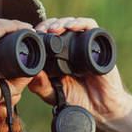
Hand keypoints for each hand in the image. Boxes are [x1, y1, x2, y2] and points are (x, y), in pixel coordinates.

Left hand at [27, 17, 131, 131]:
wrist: (102, 109)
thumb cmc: (78, 101)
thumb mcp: (53, 94)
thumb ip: (41, 85)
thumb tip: (28, 70)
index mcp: (58, 55)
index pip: (47, 35)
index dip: (39, 31)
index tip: (32, 34)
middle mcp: (71, 47)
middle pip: (59, 26)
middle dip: (48, 24)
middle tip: (42, 31)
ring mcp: (85, 45)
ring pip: (72, 23)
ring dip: (62, 22)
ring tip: (54, 29)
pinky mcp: (98, 45)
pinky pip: (91, 27)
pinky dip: (81, 23)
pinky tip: (73, 27)